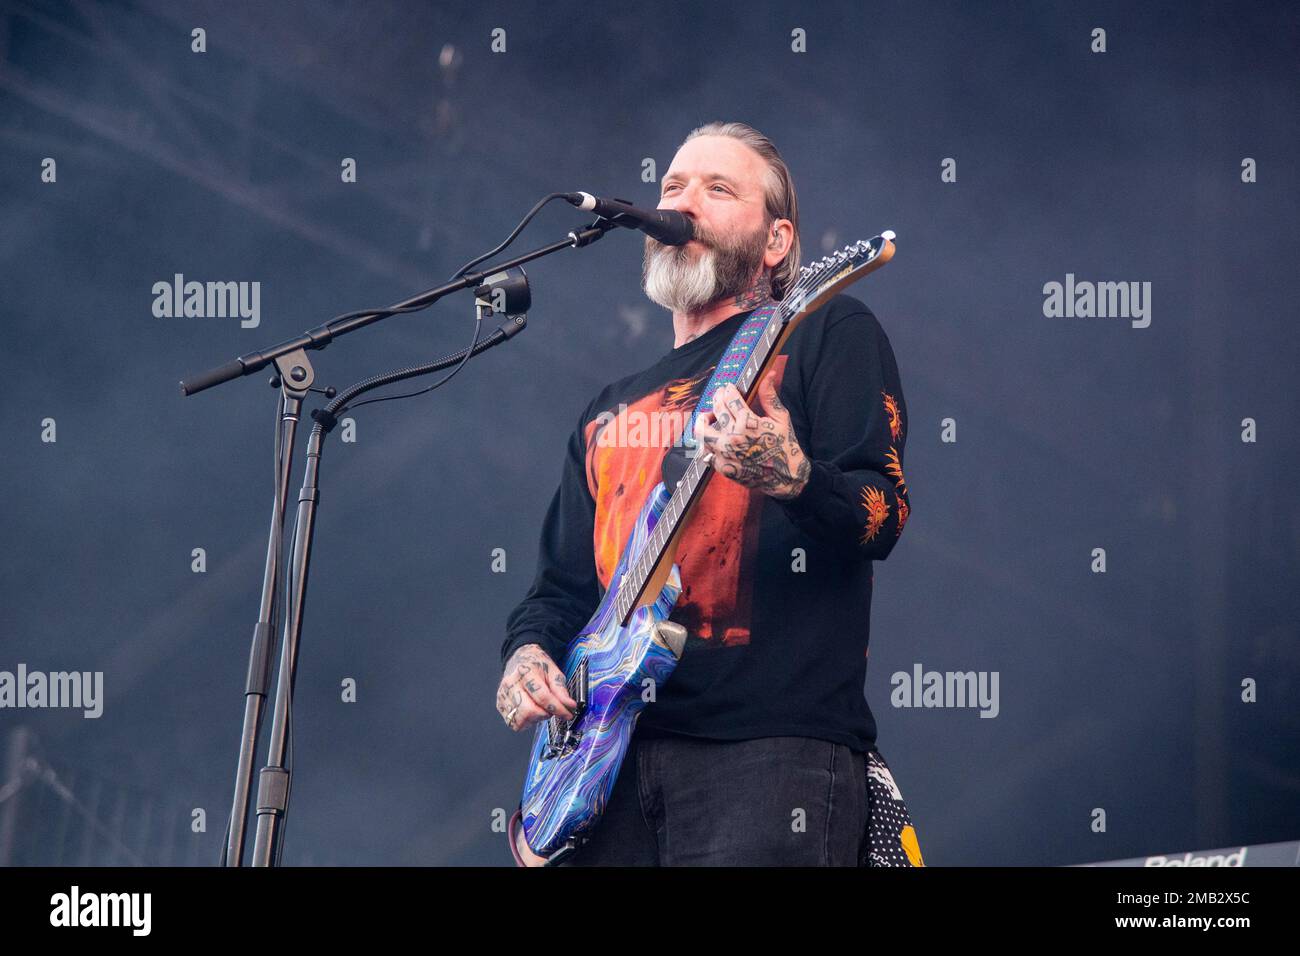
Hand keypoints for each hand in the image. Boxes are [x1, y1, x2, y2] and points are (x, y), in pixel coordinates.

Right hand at [496, 643, 577, 730]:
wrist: (520, 658)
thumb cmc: (537, 665)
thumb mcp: (553, 671)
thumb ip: (561, 689)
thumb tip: (569, 706)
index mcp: (525, 671)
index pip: (542, 696)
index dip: (557, 708)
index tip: (568, 713)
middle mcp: (511, 684)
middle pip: (528, 711)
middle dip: (545, 715)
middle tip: (552, 710)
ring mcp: (503, 695)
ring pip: (520, 720)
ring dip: (535, 719)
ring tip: (541, 710)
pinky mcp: (500, 704)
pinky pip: (513, 723)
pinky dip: (525, 721)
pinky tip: (531, 712)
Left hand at [692, 372, 810, 499]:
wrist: (785, 476)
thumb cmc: (784, 445)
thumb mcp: (781, 418)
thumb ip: (769, 396)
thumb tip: (767, 374)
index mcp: (749, 423)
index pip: (730, 398)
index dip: (728, 389)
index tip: (728, 387)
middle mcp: (734, 437)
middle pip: (716, 409)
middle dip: (717, 397)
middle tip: (719, 395)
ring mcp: (726, 453)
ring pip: (703, 431)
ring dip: (704, 420)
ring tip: (709, 416)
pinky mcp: (722, 466)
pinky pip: (706, 451)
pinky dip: (708, 442)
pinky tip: (714, 437)